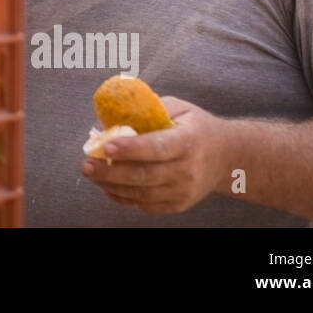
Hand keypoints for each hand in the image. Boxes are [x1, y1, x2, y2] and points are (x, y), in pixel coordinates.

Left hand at [82, 97, 231, 214]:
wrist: (226, 156)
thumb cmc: (195, 127)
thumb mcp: (178, 108)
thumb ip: (147, 111)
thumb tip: (111, 117)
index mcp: (188, 140)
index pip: (157, 147)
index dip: (130, 149)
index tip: (106, 146)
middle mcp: (187, 169)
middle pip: (145, 175)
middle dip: (111, 171)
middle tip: (87, 164)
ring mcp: (183, 191)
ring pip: (142, 193)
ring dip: (112, 185)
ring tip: (92, 173)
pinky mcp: (178, 204)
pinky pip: (145, 205)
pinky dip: (122, 197)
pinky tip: (106, 185)